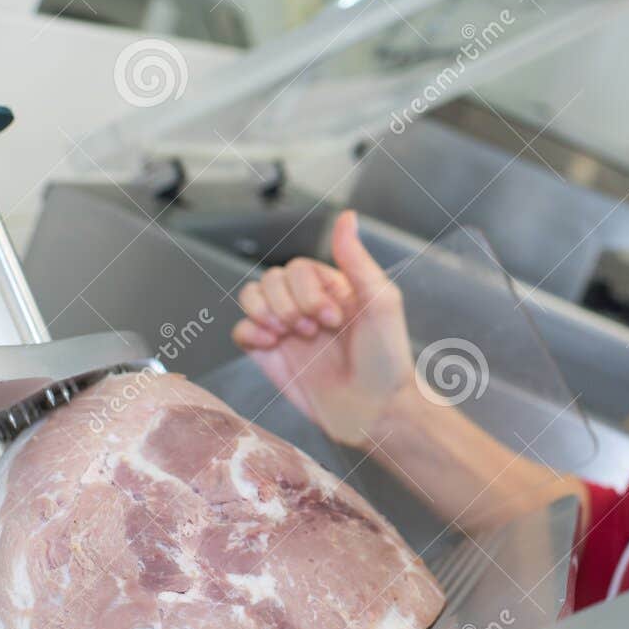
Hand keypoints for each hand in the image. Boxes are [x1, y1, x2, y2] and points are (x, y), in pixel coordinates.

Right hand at [231, 211, 415, 445]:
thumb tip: (347, 216)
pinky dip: (250, 333)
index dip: (307, 291)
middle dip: (287, 304)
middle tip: (312, 331)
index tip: (331, 318)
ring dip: (264, 313)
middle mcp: (307, 305)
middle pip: (271, 279)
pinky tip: (272, 345)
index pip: (297, 267)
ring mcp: (287, 330)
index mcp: (332, 288)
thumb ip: (356, 259)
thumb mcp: (380, 302)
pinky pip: (242, 331)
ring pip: (251, 298)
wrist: (374, 412)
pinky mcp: (270, 357)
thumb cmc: (386, 359)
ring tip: (287, 336)